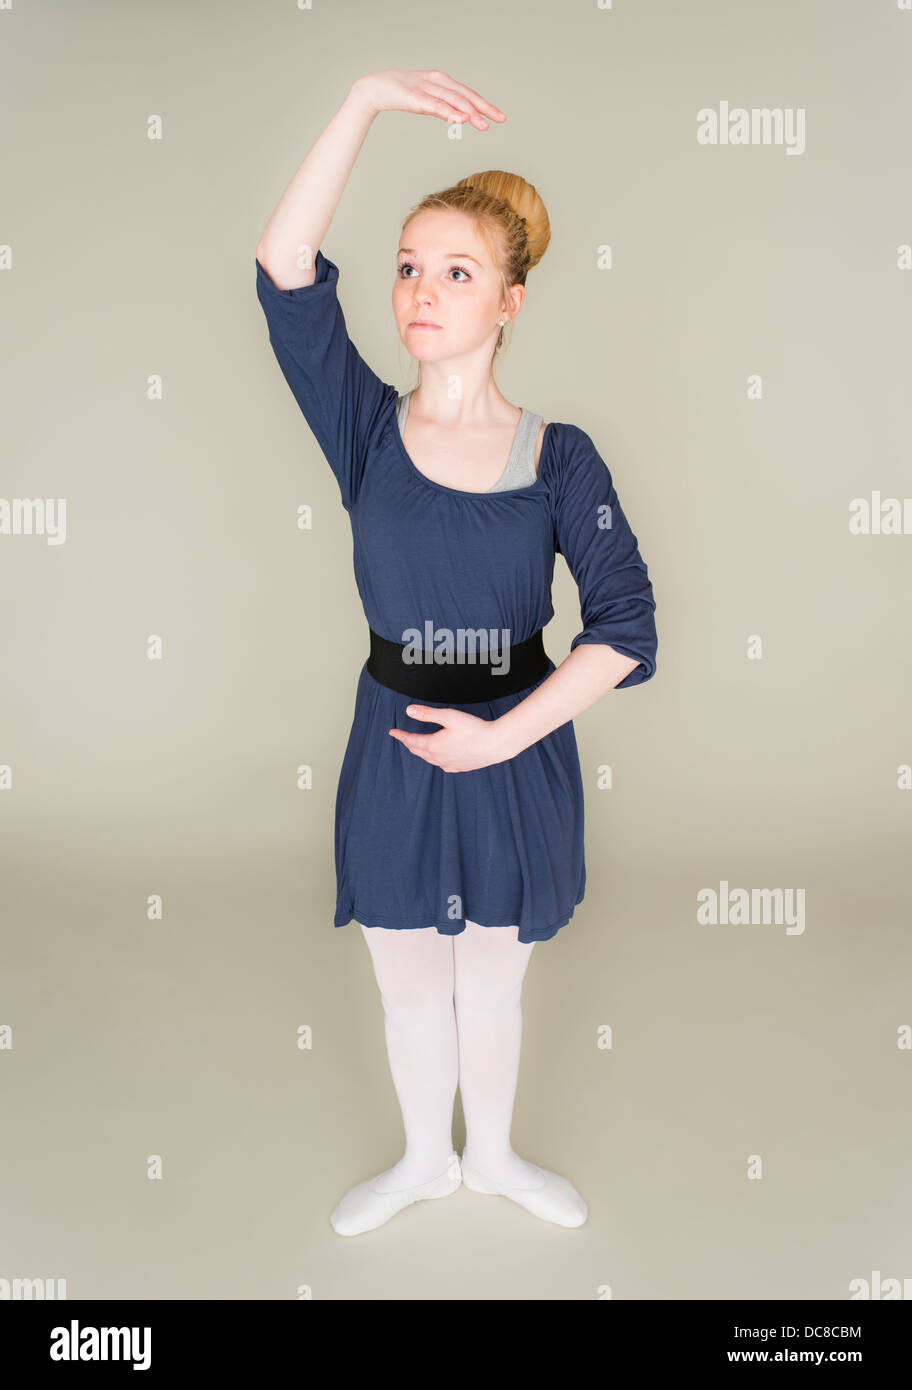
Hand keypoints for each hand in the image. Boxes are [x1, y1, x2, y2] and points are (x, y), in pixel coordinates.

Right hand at [351, 69, 505, 129]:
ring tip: (483, 124)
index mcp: (441, 81)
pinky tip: (460, 119)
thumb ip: (442, 107)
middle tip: (500, 119)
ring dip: (470, 112)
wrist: (375, 86)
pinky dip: (449, 112)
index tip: (498, 116)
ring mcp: (426, 88)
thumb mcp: (426, 100)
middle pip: (465, 95)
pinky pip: (436, 105)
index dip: (484, 104)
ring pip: (453, 100)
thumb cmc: (400, 93)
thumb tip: (458, 117)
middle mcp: (437, 81)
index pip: (467, 93)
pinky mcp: (415, 97)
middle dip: (483, 108)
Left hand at [389, 704, 516, 772]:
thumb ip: (428, 713)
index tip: (392, 732)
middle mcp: (439, 758)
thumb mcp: (449, 716)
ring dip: (421, 752)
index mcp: (434, 745)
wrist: (496, 744)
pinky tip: (439, 758)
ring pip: (429, 759)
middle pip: (418, 751)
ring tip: (417, 747)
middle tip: (403, 738)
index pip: (411, 741)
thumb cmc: (474, 729)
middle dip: (409, 744)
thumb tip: (409, 710)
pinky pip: (442, 765)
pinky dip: (435, 759)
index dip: (401, 735)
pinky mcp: (460, 767)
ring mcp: (450, 764)